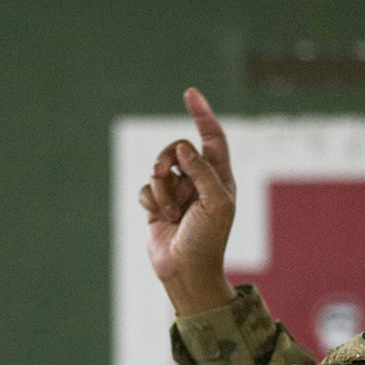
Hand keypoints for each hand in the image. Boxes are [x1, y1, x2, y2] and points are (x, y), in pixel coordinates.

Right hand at [140, 87, 236, 315]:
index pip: (211, 137)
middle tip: (162, 171)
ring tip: (171, 212)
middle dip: (167, 159)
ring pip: (158, 170)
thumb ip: (203, 172)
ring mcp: (177, 192)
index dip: (202, 114)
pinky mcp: (156, 204)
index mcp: (219, 176)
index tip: (190, 93)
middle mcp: (198, 180)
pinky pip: (145, 188)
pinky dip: (150, 201)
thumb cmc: (209, 239)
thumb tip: (184, 149)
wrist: (187, 271)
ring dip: (161, 190)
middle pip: (177, 149)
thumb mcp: (216, 203)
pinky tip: (160, 218)